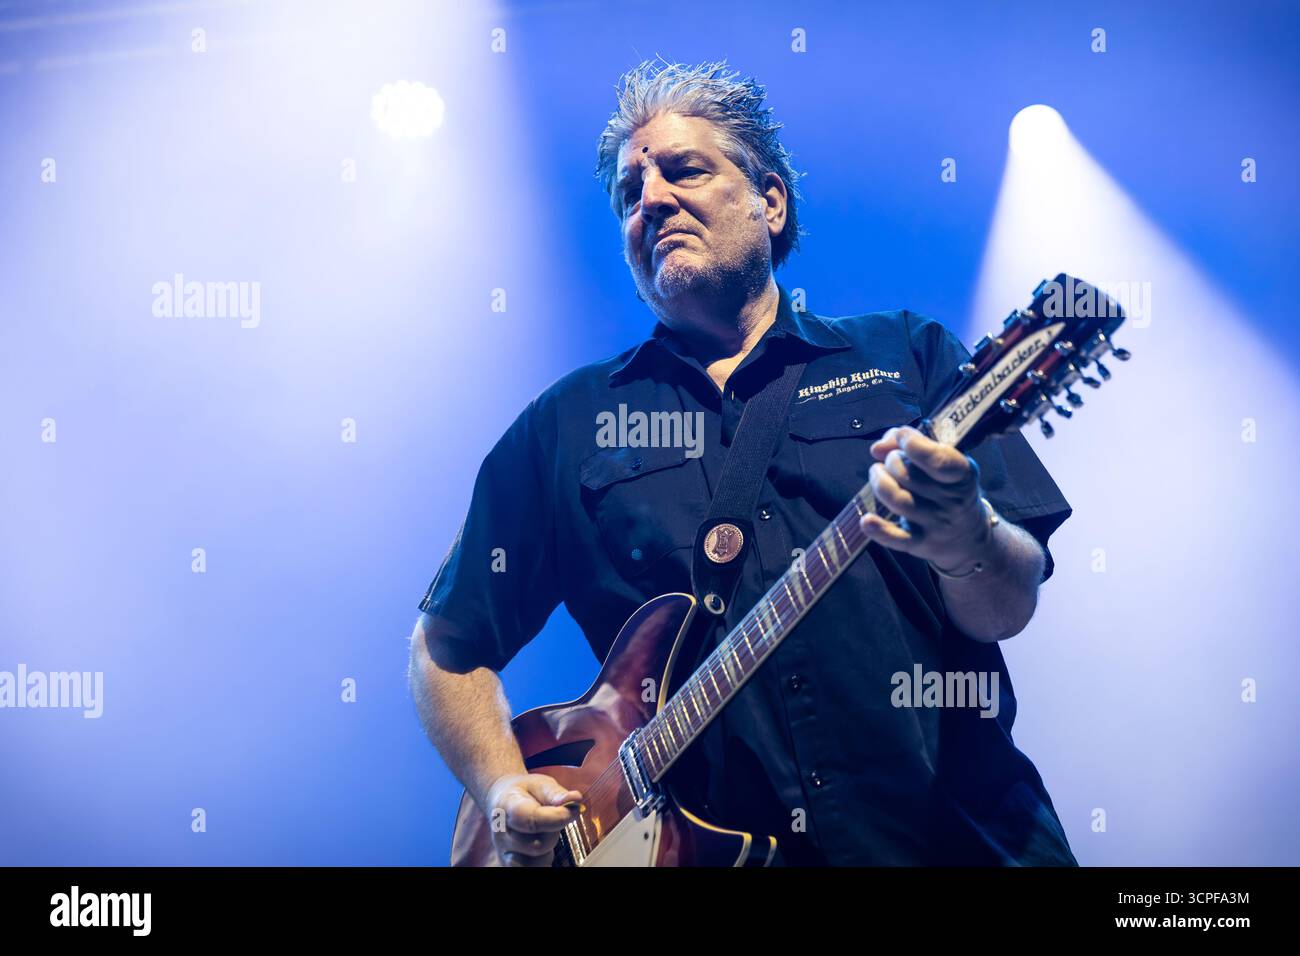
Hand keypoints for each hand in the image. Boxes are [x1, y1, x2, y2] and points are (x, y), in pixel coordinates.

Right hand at [483, 773, 582, 866]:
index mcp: (506, 807)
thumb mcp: (540, 784)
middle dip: (553, 832)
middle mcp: (500, 833)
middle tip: (552, 817)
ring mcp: (503, 852)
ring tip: (544, 832)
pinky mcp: (508, 865)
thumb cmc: (524, 792)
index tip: (574, 811)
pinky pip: (532, 870)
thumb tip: (576, 799)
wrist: (502, 800)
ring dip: (548, 849)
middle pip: (537, 845)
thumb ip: (556, 793)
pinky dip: (543, 860)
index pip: (532, 820)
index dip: (558, 818)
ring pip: (536, 862)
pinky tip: (541, 847)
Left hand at [859, 425, 992, 573]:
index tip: (902, 436)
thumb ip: (914, 443)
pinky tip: (867, 520)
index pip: (937, 460)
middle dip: (892, 461)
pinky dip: (879, 530)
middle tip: (891, 460)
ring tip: (877, 473)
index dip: (913, 444)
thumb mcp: (947, 461)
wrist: (968, 536)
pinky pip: (896, 538)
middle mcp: (951, 501)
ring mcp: (936, 524)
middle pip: (909, 476)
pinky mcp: (920, 544)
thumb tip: (877, 447)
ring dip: (880, 482)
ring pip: (898, 500)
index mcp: (962, 475)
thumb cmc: (950, 487)